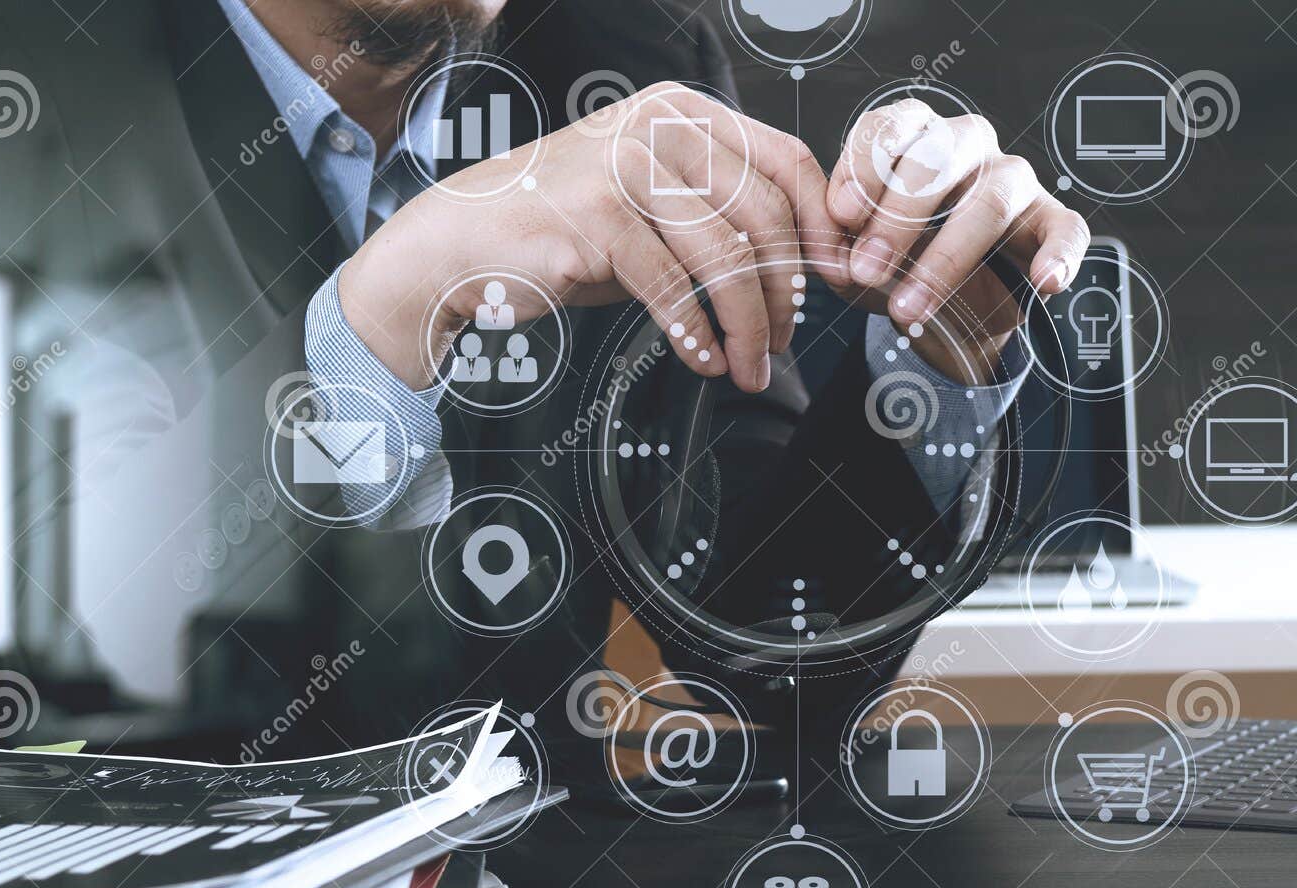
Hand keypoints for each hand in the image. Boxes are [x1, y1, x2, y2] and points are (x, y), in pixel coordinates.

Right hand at [338, 82, 837, 394]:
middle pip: (764, 213)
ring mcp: (624, 165)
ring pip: (724, 257)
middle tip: (786, 343)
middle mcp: (657, 125)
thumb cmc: (564, 229)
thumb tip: (801, 268)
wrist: (461, 243)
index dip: (821, 228)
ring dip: (748, 327)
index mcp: (683, 111)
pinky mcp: (595, 217)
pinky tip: (704, 361)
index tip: (835, 283)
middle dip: (786, 293)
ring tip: (748, 367)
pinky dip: (695, 334)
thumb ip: (718, 213)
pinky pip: (671, 289)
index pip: (786, 161)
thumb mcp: (652, 203)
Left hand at [821, 99, 1089, 383]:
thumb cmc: (894, 263)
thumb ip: (838, 243)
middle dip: (897, 216)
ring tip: (910, 308)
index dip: (865, 166)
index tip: (841, 215)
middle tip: (866, 270)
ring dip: (947, 258)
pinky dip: (1060, 256)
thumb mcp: (853, 253)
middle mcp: (968, 146)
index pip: (892, 125)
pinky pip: (1068, 231)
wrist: (944, 309)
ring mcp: (1015, 182)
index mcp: (915, 137)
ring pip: (993, 197)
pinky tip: (1046, 283)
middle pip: (941, 155)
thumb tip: (834, 253)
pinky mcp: (1051, 224)